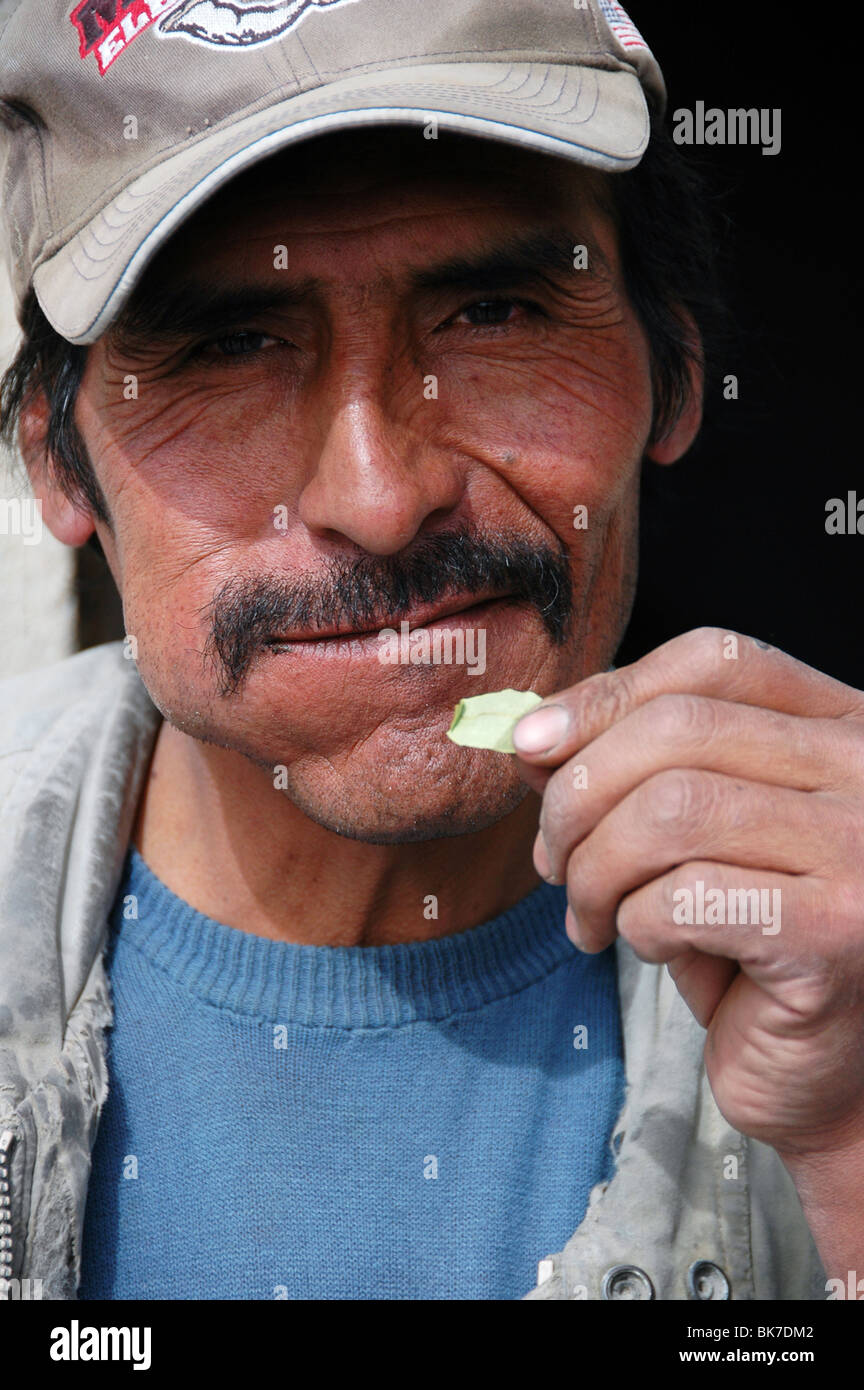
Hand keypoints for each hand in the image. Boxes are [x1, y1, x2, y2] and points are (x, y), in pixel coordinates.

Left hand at [512, 627, 863, 1171]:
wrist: (829, 1079)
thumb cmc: (753, 947)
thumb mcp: (696, 837)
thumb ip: (633, 771)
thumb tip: (531, 735)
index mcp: (845, 729)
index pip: (717, 661)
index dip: (608, 693)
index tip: (535, 746)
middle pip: (679, 728)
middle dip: (580, 791)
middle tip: (549, 857)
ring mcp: (863, 850)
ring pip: (669, 810)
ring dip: (594, 866)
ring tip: (587, 913)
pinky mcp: (838, 933)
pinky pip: (683, 898)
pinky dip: (635, 923)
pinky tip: (644, 947)